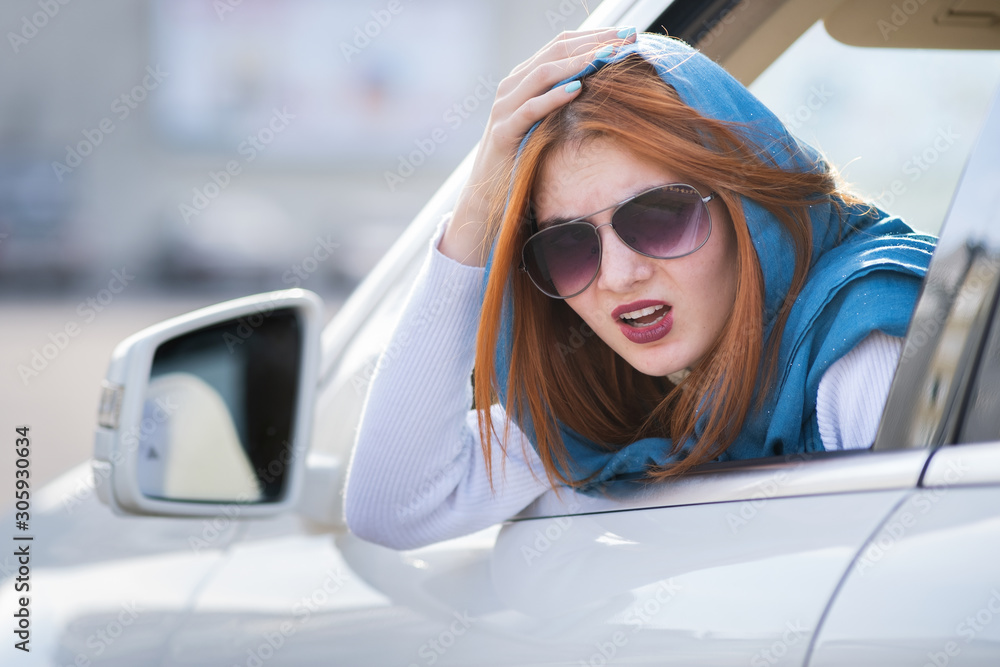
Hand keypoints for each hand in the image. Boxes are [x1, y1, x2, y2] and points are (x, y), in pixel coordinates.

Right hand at [439, 27, 637, 266]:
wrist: (489, 195)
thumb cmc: (523, 158)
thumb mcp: (547, 123)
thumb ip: (565, 100)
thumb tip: (605, 85)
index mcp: (523, 79)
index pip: (561, 44)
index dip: (594, 35)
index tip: (629, 34)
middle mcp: (511, 86)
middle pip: (556, 51)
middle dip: (594, 42)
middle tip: (627, 39)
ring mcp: (504, 107)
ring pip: (543, 73)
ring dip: (579, 62)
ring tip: (608, 56)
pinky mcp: (502, 132)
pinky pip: (529, 109)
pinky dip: (552, 97)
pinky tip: (577, 89)